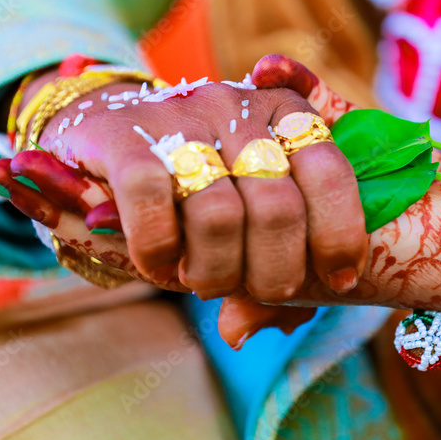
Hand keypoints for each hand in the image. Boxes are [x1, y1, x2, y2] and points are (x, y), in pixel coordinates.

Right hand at [39, 73, 368, 302]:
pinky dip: (156, 250)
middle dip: (271, 274)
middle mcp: (237, 106)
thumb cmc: (189, 187)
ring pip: (218, 214)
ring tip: (200, 280)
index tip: (336, 281)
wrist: (101, 130)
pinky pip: (151, 199)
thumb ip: (263, 270)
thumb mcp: (243, 217)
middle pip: (277, 208)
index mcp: (284, 115)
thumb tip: (239, 332)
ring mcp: (180, 115)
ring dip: (212, 272)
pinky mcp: (123, 133)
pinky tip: (158, 264)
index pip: (330, 174)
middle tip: (249, 290)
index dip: (339, 237)